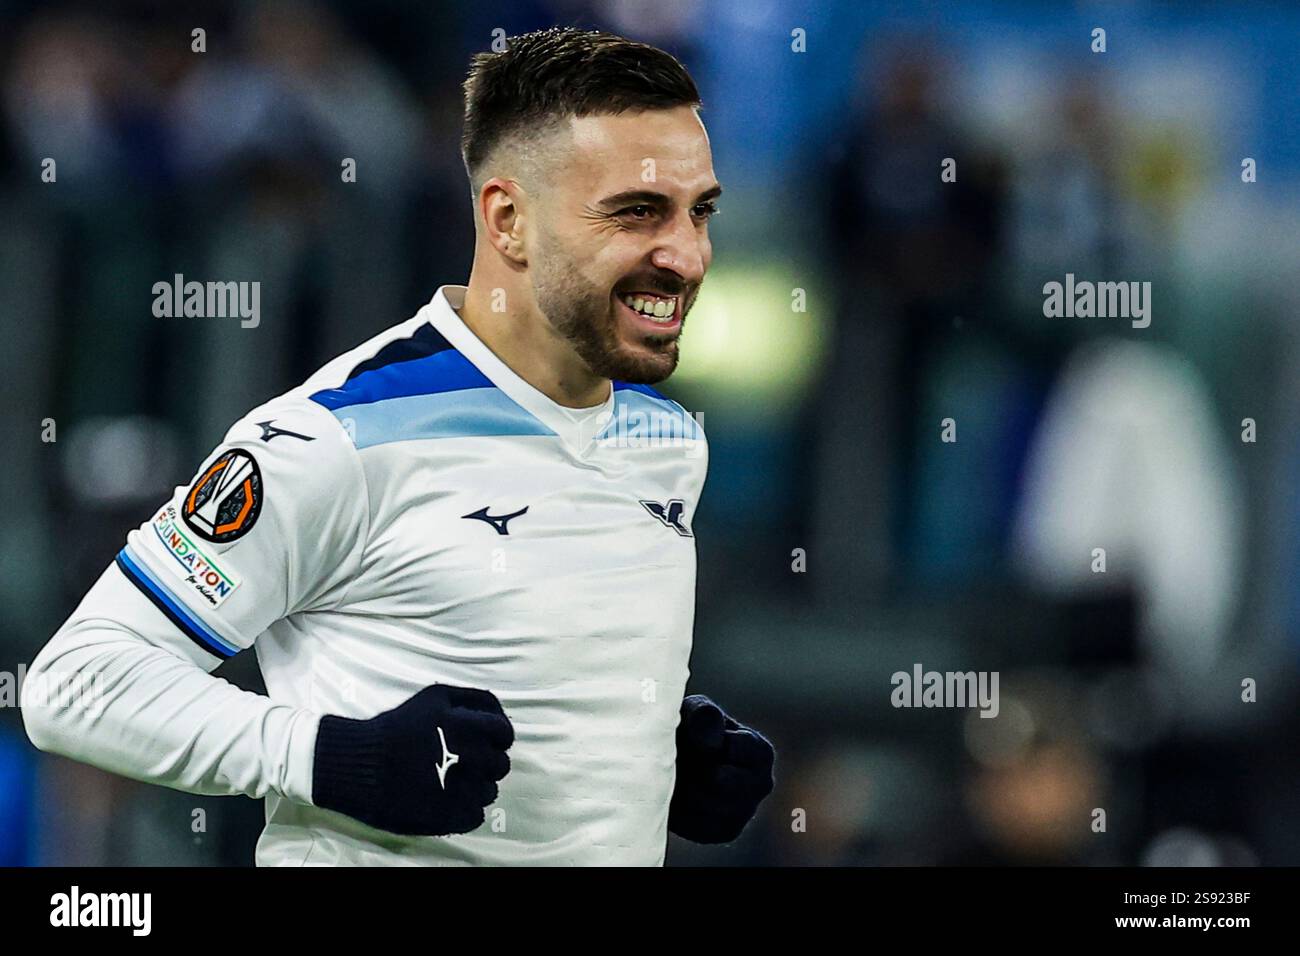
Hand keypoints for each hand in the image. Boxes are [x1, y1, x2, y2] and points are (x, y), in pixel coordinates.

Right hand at [311, 683, 513, 835]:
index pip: (505, 733)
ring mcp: (459, 788)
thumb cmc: (396, 727)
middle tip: (464, 763)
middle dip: (487, 763)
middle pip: (500, 764)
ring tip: (451, 782)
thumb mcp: (435, 696)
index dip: (500, 737)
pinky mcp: (448, 816)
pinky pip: (476, 815)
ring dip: (476, 787)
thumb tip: (499, 715)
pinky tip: (445, 799)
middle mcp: (467, 756)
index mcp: (466, 726)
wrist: (357, 764)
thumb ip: (473, 700)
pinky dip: (465, 810)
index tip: (487, 742)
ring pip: (490, 792)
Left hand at [668, 694, 774, 843]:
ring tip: (678, 774)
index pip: (731, 748)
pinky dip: (679, 808)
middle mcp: (761, 785)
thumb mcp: (693, 712)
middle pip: (717, 781)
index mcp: (761, 753)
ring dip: (681, 786)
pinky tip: (677, 795)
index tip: (695, 738)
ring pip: (702, 803)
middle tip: (682, 758)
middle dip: (692, 768)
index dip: (705, 742)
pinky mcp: (721, 832)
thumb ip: (704, 716)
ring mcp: (744, 813)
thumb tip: (711, 741)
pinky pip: (693, 824)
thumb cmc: (688, 729)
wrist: (669, 761)